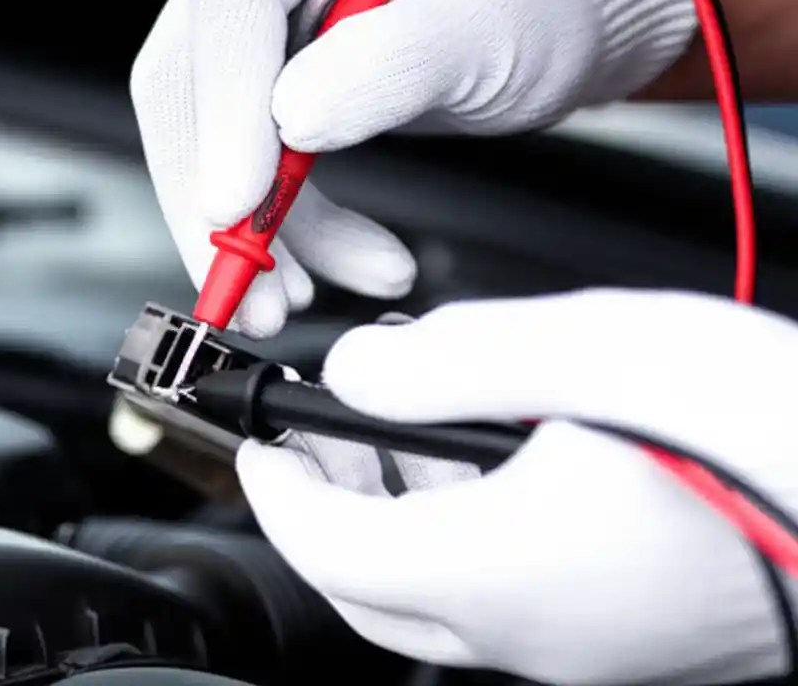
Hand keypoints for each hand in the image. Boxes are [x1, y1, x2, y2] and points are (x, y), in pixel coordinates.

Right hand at [130, 0, 696, 337]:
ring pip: (215, 148)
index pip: (231, 15)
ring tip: (308, 295)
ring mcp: (258, 40)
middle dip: (222, 210)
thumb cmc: (526, 3)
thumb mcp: (475, 31)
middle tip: (252, 293)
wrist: (543, 27)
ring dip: (262, 239)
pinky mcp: (267, 94)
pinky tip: (343, 260)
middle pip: (192, 93)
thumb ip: (387, 65)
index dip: (220, 118)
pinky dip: (291, 231)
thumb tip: (294, 119)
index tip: (234, 209)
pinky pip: (253, 171)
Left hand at [237, 289, 797, 684]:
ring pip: (435, 600)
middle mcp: (527, 633)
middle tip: (323, 439)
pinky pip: (505, 608)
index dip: (277, 491)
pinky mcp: (627, 647)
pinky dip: (465, 545)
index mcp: (496, 567)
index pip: (327, 547)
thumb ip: (456, 357)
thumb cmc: (770, 441)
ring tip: (415, 434)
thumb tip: (366, 369)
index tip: (261, 445)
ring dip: (398, 522)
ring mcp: (581, 654)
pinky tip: (502, 473)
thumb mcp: (598, 352)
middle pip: (369, 589)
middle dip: (328, 509)